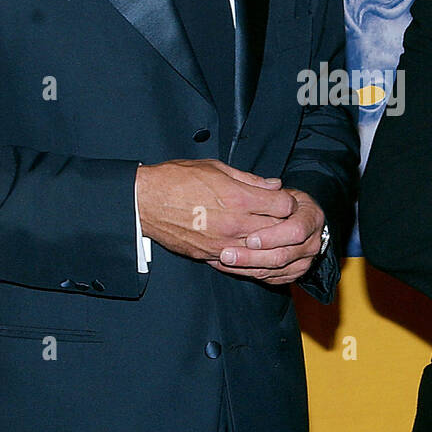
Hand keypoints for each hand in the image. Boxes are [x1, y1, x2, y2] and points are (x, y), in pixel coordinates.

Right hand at [136, 159, 294, 260]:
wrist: (145, 202)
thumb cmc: (177, 179)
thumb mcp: (216, 168)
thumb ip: (249, 179)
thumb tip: (274, 185)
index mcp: (239, 198)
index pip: (284, 206)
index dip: (287, 201)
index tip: (282, 199)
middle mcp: (235, 224)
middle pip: (278, 231)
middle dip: (283, 224)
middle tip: (280, 218)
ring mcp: (223, 244)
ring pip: (262, 252)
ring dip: (269, 244)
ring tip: (268, 235)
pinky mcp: (210, 256)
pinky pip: (240, 263)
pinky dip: (249, 257)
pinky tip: (250, 250)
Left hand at [212, 189, 326, 284]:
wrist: (295, 219)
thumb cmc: (283, 200)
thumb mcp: (281, 191)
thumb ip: (273, 191)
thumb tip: (273, 185)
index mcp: (312, 218)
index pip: (296, 231)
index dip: (272, 236)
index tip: (249, 238)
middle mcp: (313, 243)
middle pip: (283, 256)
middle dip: (252, 257)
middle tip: (227, 254)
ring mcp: (304, 261)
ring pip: (273, 270)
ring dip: (245, 267)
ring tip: (223, 260)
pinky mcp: (292, 273)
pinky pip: (269, 278)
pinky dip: (246, 273)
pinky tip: (226, 266)